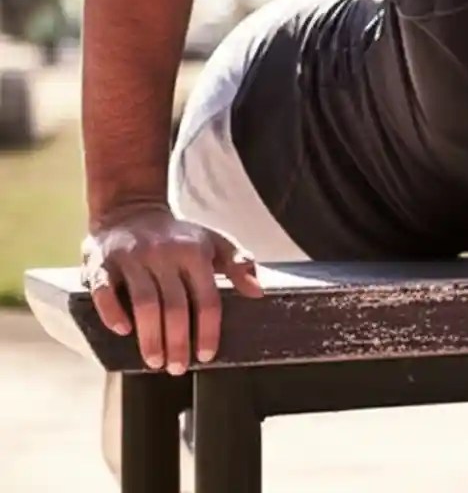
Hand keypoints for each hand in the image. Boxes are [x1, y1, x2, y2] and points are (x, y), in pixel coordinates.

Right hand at [80, 203, 262, 374]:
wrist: (130, 207)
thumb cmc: (178, 235)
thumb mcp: (214, 241)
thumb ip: (238, 264)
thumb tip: (258, 292)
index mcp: (194, 253)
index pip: (207, 299)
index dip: (207, 331)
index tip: (206, 357)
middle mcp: (164, 254)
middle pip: (175, 306)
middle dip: (178, 342)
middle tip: (177, 368)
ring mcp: (132, 257)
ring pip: (144, 303)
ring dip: (150, 337)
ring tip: (155, 361)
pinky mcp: (101, 261)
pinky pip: (104, 290)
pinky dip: (113, 312)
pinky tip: (122, 331)